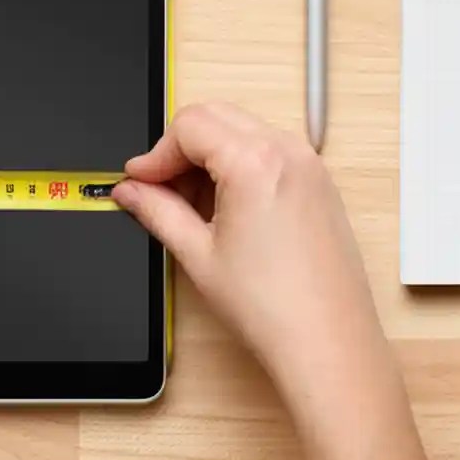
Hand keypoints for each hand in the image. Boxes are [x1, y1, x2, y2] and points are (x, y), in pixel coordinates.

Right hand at [114, 103, 432, 459]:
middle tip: (158, 190)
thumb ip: (157, 211)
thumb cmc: (274, 307)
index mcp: (254, 161)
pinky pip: (271, 151)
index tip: (138, 180)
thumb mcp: (198, 254)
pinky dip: (241, 165)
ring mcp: (310, 165)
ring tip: (192, 207)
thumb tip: (132, 191)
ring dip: (210, 155)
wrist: (327, 342)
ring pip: (244, 131)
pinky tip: (226, 210)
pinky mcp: (320, 183)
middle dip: (180, 148)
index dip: (155, 153)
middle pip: (217, 117)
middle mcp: (288, 152)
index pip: (189, 126)